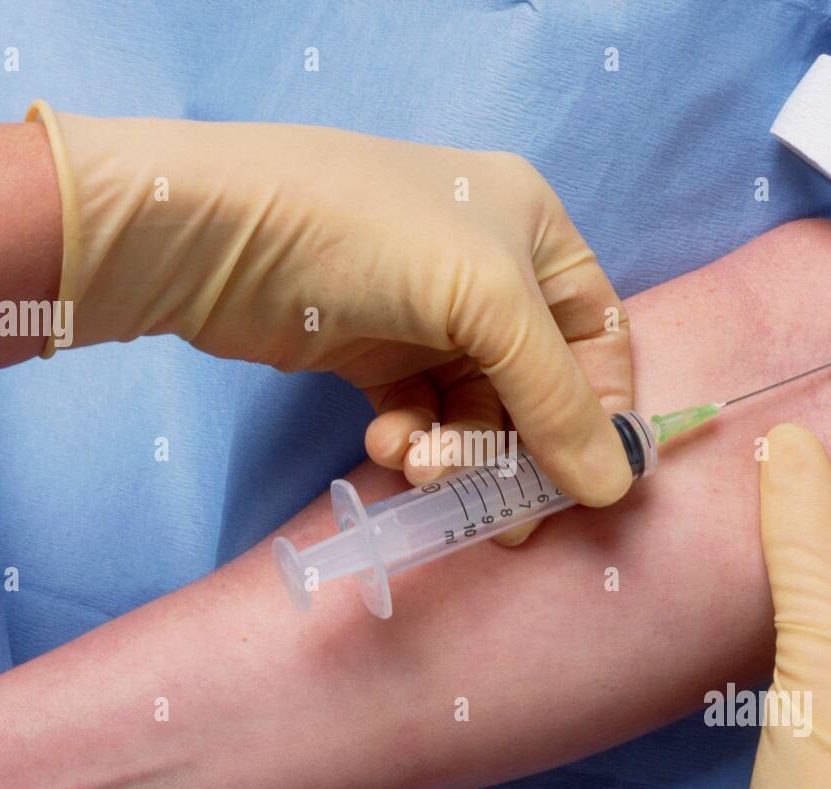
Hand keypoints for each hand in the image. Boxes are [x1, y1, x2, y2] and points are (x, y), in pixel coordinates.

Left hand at [29, 105, 633, 513]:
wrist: (217, 231)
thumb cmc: (370, 235)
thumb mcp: (488, 301)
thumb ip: (556, 398)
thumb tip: (614, 486)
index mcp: (533, 229)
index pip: (597, 332)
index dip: (601, 408)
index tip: (590, 481)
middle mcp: (488, 270)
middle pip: (536, 384)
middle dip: (519, 447)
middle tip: (508, 517)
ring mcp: (426, 314)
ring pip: (475, 409)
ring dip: (457, 450)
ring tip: (420, 465)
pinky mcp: (372, 352)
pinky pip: (420, 413)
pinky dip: (413, 439)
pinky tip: (387, 444)